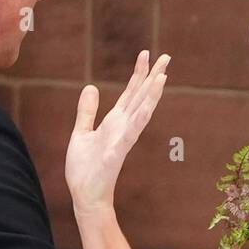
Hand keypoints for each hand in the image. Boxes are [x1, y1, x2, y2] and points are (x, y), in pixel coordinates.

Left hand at [66, 50, 169, 217]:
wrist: (84, 195)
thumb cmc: (84, 169)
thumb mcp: (81, 133)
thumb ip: (87, 111)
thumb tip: (91, 87)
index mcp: (114, 122)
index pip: (130, 93)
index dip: (138, 74)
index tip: (146, 54)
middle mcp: (122, 128)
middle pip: (140, 98)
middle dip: (152, 78)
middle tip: (167, 57)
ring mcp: (122, 140)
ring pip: (140, 113)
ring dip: (151, 96)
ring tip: (162, 77)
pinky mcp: (115, 154)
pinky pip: (129, 136)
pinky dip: (137, 122)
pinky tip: (145, 109)